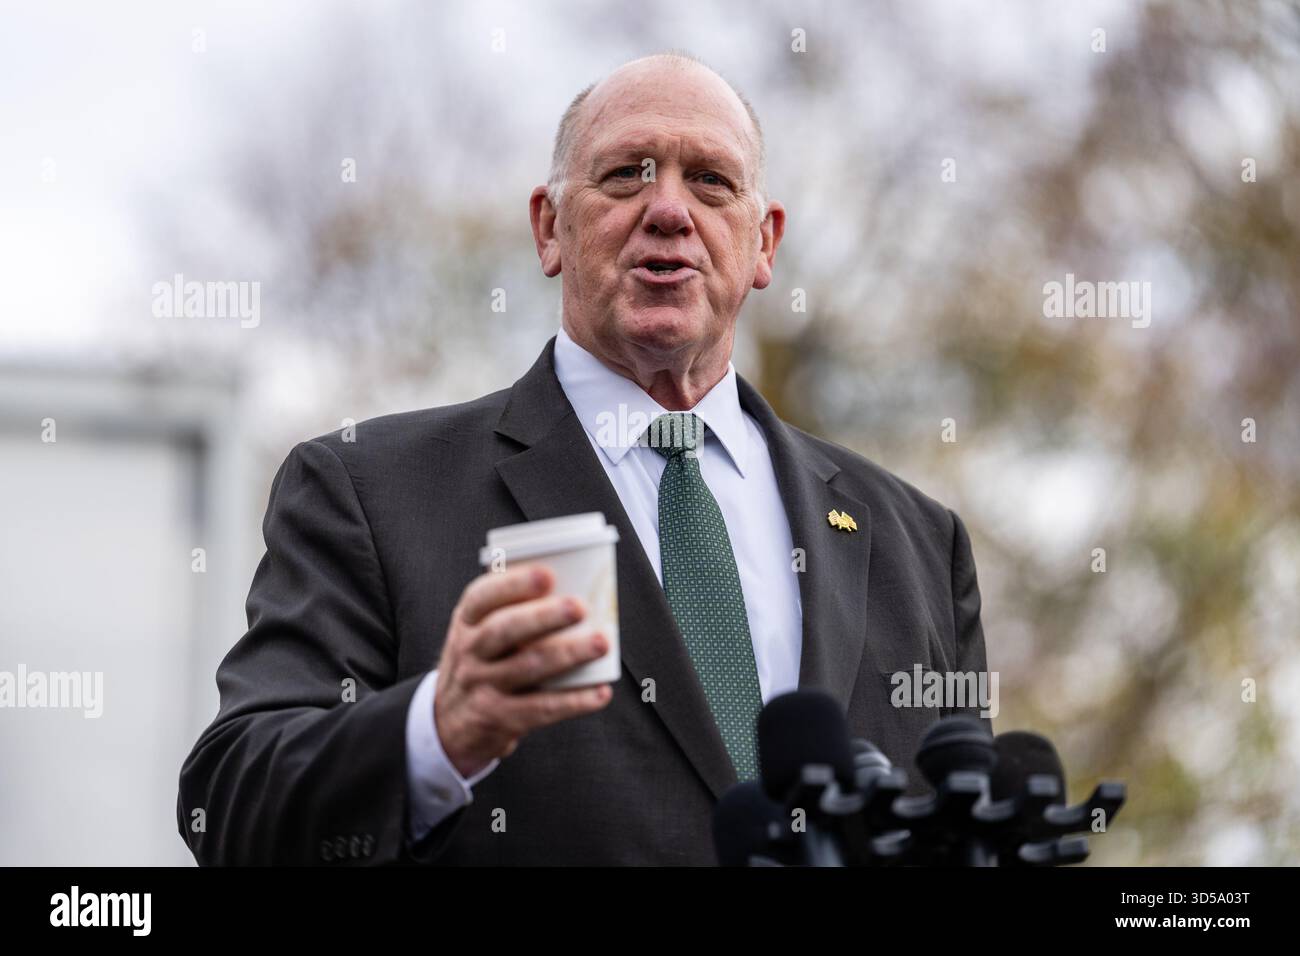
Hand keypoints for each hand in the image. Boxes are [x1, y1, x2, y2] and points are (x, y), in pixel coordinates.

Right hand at [433, 563, 611, 777]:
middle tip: (580, 607)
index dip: (513, 584)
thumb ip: (512, 609)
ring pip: (527, 667)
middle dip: (544, 617)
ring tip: (601, 643)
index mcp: (467, 620)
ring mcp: (482, 686)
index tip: (547, 575)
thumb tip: (576, 582)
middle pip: (504, 630)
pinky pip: (540, 709)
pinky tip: (600, 692)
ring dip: (568, 654)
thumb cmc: (483, 662)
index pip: (481, 597)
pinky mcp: (499, 719)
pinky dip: (574, 701)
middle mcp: (469, 651)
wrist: (451, 722)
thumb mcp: (479, 631)